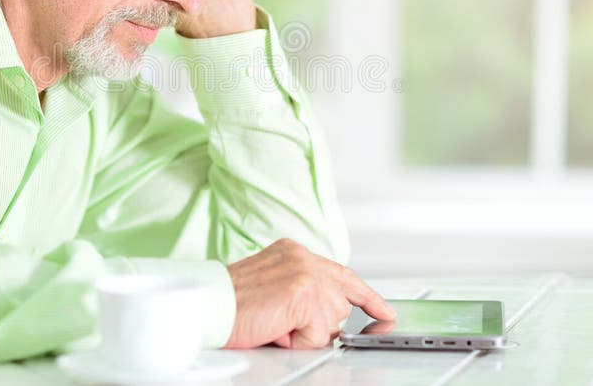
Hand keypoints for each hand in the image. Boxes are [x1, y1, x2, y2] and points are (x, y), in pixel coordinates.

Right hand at [223, 238, 396, 348]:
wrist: (207, 307)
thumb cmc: (230, 305)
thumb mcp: (272, 288)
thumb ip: (301, 291)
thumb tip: (329, 319)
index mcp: (294, 252)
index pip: (342, 274)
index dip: (367, 297)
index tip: (384, 310)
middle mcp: (303, 257)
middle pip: (341, 303)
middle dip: (319, 324)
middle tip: (282, 323)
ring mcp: (306, 273)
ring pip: (332, 321)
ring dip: (304, 332)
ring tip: (274, 322)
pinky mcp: (304, 293)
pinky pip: (318, 334)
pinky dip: (297, 340)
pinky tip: (275, 327)